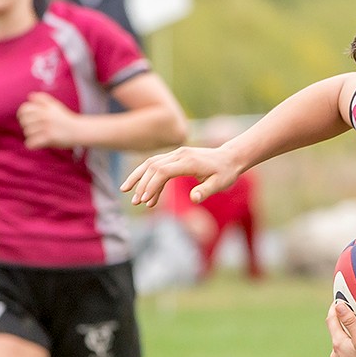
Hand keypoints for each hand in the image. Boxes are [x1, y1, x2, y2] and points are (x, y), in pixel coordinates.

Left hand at [17, 92, 79, 149]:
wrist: (79, 130)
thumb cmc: (65, 119)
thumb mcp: (55, 105)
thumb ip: (43, 99)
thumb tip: (30, 96)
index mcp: (45, 108)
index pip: (24, 109)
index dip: (21, 115)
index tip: (24, 120)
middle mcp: (45, 116)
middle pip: (24, 121)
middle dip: (26, 126)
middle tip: (33, 129)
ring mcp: (47, 127)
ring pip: (28, 132)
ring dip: (30, 136)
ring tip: (37, 136)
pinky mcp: (50, 138)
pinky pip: (32, 143)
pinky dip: (32, 144)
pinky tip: (36, 144)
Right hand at [122, 145, 240, 208]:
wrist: (229, 157)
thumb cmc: (225, 173)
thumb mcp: (220, 184)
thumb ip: (206, 191)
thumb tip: (194, 199)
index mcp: (188, 161)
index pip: (163, 171)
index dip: (152, 185)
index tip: (145, 200)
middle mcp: (179, 155)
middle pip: (153, 166)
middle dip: (141, 183)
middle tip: (135, 202)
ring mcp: (176, 154)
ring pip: (151, 163)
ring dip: (138, 177)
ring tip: (126, 191)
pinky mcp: (175, 157)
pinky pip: (157, 165)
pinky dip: (147, 177)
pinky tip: (145, 193)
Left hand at [326, 300, 355, 356]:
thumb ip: (350, 322)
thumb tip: (339, 306)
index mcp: (338, 345)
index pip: (332, 321)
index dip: (334, 309)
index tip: (338, 300)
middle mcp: (336, 356)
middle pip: (337, 335)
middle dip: (343, 325)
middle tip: (353, 316)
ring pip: (343, 349)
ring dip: (348, 342)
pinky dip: (353, 355)